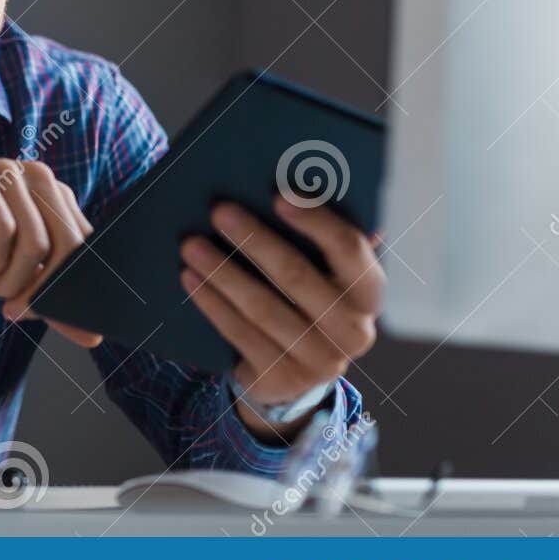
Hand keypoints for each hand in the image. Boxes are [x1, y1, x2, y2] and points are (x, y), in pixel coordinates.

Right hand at [0, 156, 102, 346]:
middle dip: (42, 290)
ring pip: (35, 243)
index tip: (40, 313)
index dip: (67, 287)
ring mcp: (8, 172)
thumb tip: (94, 337)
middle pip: (69, 246)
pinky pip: (0, 229)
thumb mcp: (9, 273)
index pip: (86, 247)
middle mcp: (39, 177)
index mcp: (55, 196)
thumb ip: (49, 299)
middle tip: (14, 310)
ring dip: (11, 280)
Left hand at [178, 196, 382, 438]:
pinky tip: (189, 278)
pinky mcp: (283, 379)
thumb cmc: (306, 301)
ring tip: (190, 244)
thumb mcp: (323, 274)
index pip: (350, 249)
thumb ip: (318, 238)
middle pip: (298, 277)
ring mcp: (320, 361)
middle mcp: (354, 330)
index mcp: (369, 293)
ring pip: (263, 308)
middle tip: (219, 211)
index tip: (277, 195)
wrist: (295, 372)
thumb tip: (292, 180)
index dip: (315, 221)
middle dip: (254, 241)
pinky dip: (212, 303)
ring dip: (222, 272)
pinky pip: (241, 334)